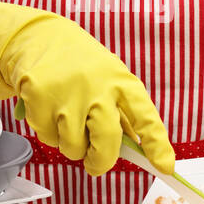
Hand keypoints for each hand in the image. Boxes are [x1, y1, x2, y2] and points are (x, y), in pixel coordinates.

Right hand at [0, 0, 174, 177]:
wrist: (38, 37)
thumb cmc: (81, 65)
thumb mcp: (109, 79)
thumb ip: (123, 113)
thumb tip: (137, 150)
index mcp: (121, 82)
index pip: (145, 117)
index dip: (157, 145)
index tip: (165, 166)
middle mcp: (97, 87)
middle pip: (107, 142)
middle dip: (101, 161)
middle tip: (95, 165)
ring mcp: (67, 93)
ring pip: (73, 147)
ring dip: (70, 145)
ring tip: (66, 120)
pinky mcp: (39, 97)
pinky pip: (47, 138)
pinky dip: (48, 132)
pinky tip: (48, 109)